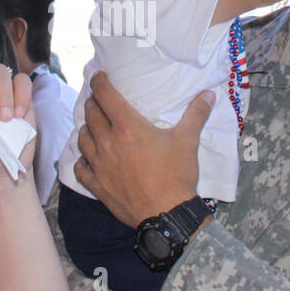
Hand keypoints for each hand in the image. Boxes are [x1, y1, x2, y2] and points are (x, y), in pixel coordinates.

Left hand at [74, 71, 211, 227]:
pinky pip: (80, 169)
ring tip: (91, 126)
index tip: (99, 77)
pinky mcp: (97, 184)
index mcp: (128, 127)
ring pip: (82, 139)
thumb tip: (209, 95)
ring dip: (85, 128)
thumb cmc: (176, 175)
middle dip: (93, 103)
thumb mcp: (188, 141)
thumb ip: (196, 114)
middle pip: (91, 114)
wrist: (166, 213)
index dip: (100, 82)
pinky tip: (85, 159)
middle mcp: (108, 142)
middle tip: (98, 101)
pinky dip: (81, 161)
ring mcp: (99, 164)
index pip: (105, 95)